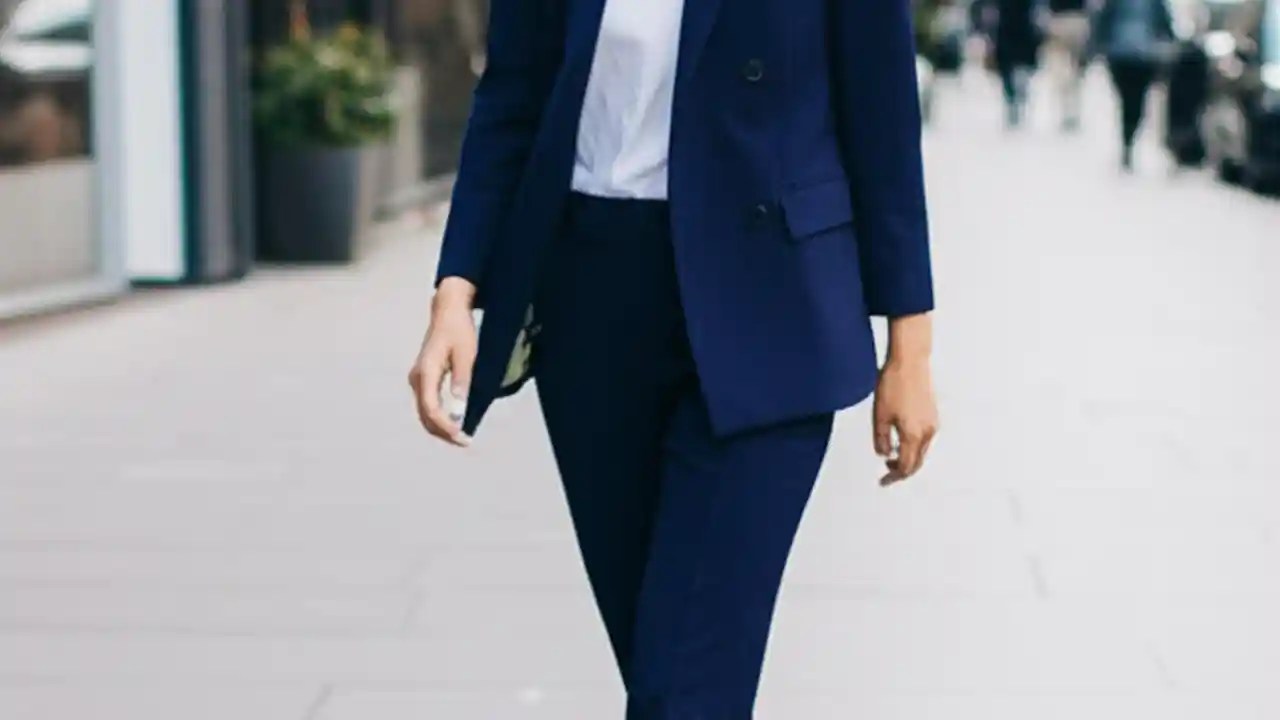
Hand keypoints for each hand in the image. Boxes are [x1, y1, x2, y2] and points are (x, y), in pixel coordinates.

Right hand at [408, 277, 477, 446]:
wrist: (448, 311)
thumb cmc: (459, 330)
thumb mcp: (466, 355)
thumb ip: (461, 382)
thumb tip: (458, 413)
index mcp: (426, 372)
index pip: (431, 409)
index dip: (445, 427)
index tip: (462, 436)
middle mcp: (417, 378)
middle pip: (425, 416)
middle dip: (443, 432)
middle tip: (465, 442)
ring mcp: (418, 380)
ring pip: (425, 413)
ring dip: (441, 428)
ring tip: (461, 437)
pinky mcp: (423, 380)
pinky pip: (428, 405)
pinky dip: (439, 418)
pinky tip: (454, 423)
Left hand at [873, 356, 938, 485]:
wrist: (910, 362)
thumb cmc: (893, 386)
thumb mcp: (880, 415)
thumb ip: (881, 439)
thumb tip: (885, 454)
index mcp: (914, 435)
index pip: (906, 466)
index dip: (894, 476)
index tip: (882, 482)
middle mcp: (927, 432)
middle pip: (917, 462)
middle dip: (902, 471)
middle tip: (886, 474)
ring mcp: (933, 423)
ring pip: (922, 451)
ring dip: (909, 458)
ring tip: (891, 457)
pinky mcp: (933, 414)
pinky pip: (925, 439)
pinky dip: (914, 447)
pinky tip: (902, 441)